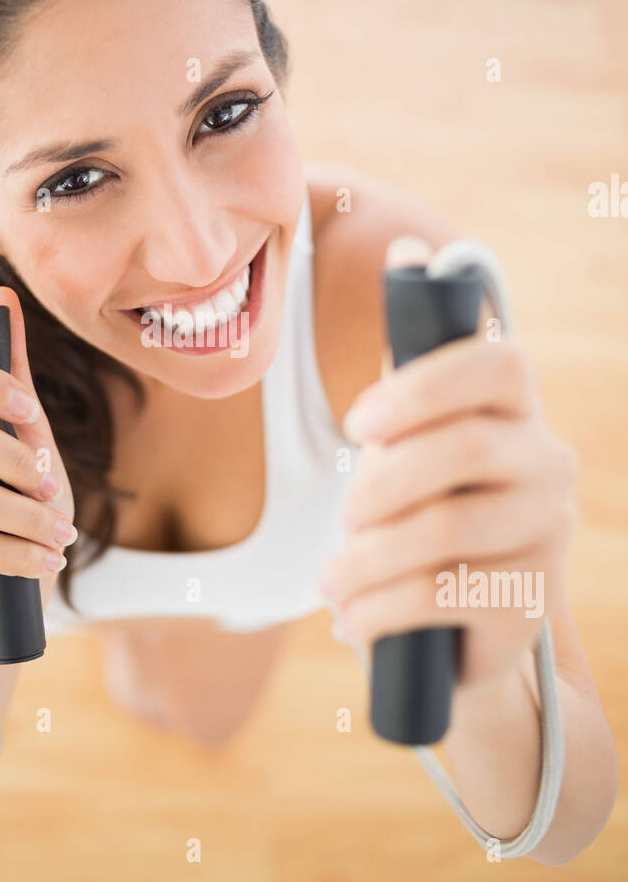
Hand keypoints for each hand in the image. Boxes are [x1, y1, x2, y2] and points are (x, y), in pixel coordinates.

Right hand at [0, 286, 76, 630]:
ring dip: (28, 518)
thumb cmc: (20, 501)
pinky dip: (18, 554)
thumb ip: (12, 373)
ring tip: (62, 537)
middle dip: (18, 461)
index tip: (29, 409)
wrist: (11, 582)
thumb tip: (1, 293)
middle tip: (54, 489)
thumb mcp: (28, 436)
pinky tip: (45, 562)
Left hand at [317, 243, 578, 688]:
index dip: (424, 384)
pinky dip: (378, 608)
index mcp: (516, 410)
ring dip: (368, 557)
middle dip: (382, 483)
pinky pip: (442, 596)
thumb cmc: (423, 512)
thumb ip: (411, 365)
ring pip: (446, 530)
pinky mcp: (531, 604)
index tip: (357, 422)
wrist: (459, 629)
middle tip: (345, 516)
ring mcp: (548, 538)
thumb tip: (411, 252)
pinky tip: (354, 616)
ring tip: (333, 581)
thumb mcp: (413, 440)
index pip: (497, 363)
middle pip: (464, 449)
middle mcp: (548, 466)